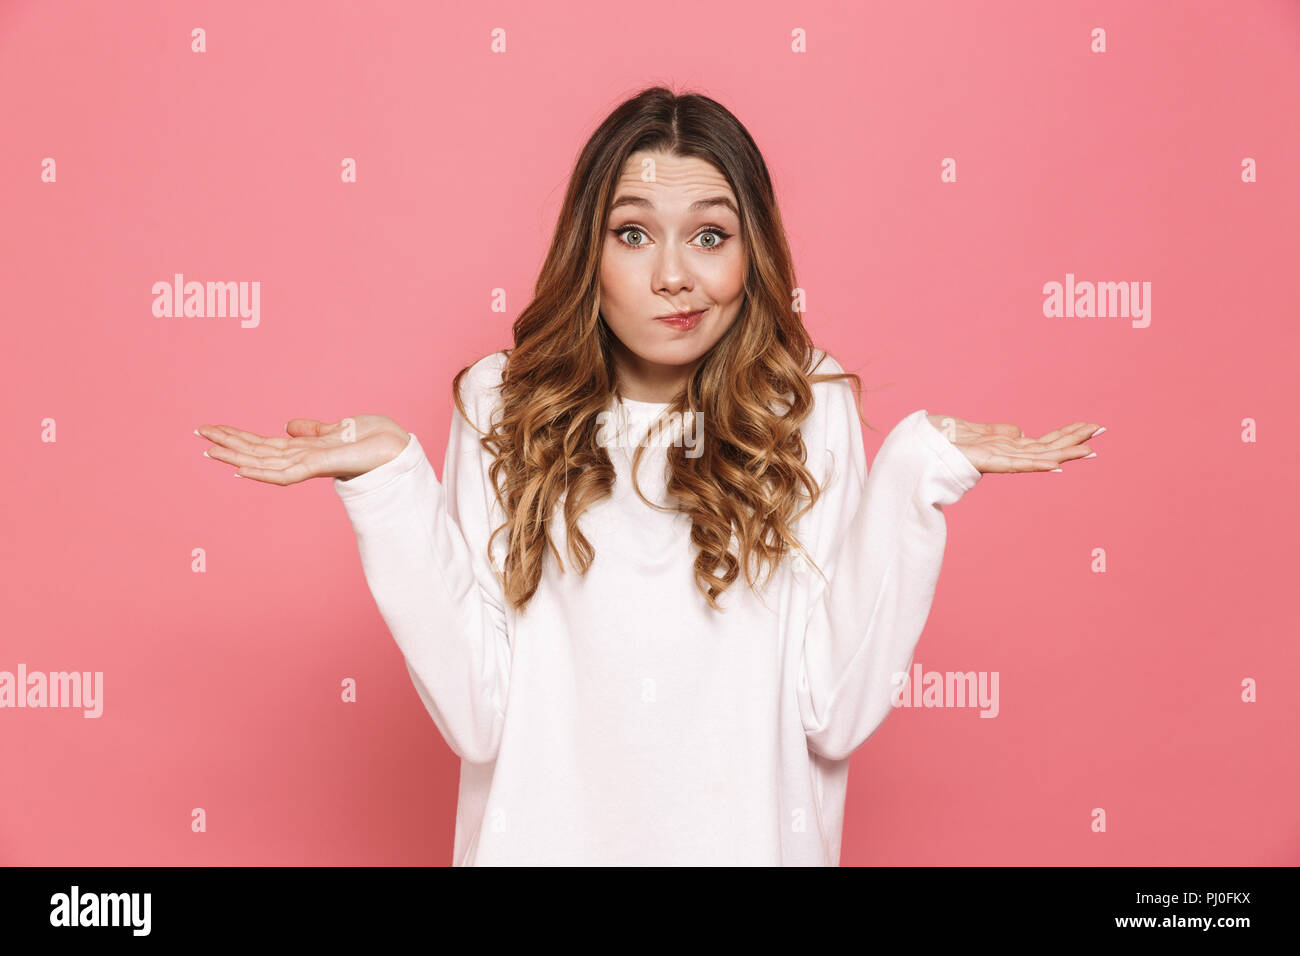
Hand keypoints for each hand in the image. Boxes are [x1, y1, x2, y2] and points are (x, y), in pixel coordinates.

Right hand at [197, 414, 410, 484]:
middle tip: (197, 434)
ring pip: (264, 463)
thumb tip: (287, 426)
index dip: (239, 438)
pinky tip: (240, 468)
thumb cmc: (378, 441)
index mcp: (307, 450)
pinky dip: (261, 471)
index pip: (265, 445)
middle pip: (258, 453)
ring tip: (208, 449)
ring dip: (236, 456)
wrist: (401, 450)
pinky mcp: (322, 466)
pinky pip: (285, 472)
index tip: (213, 431)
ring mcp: (311, 465)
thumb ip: (313, 430)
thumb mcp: (342, 427)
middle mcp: (305, 460)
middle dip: (228, 444)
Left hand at [925, 413, 1101, 473]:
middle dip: (1072, 439)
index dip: (1064, 434)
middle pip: (1044, 446)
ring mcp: (993, 459)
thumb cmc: (935, 441)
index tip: (1089, 428)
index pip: (1039, 441)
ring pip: (1034, 455)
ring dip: (1063, 451)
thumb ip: (997, 433)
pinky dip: (1035, 463)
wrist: (908, 452)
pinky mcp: (980, 461)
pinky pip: (1013, 463)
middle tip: (1102, 430)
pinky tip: (1056, 464)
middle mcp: (1002, 454)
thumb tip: (1021, 432)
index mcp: (1001, 446)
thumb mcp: (971, 429)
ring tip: (1089, 448)